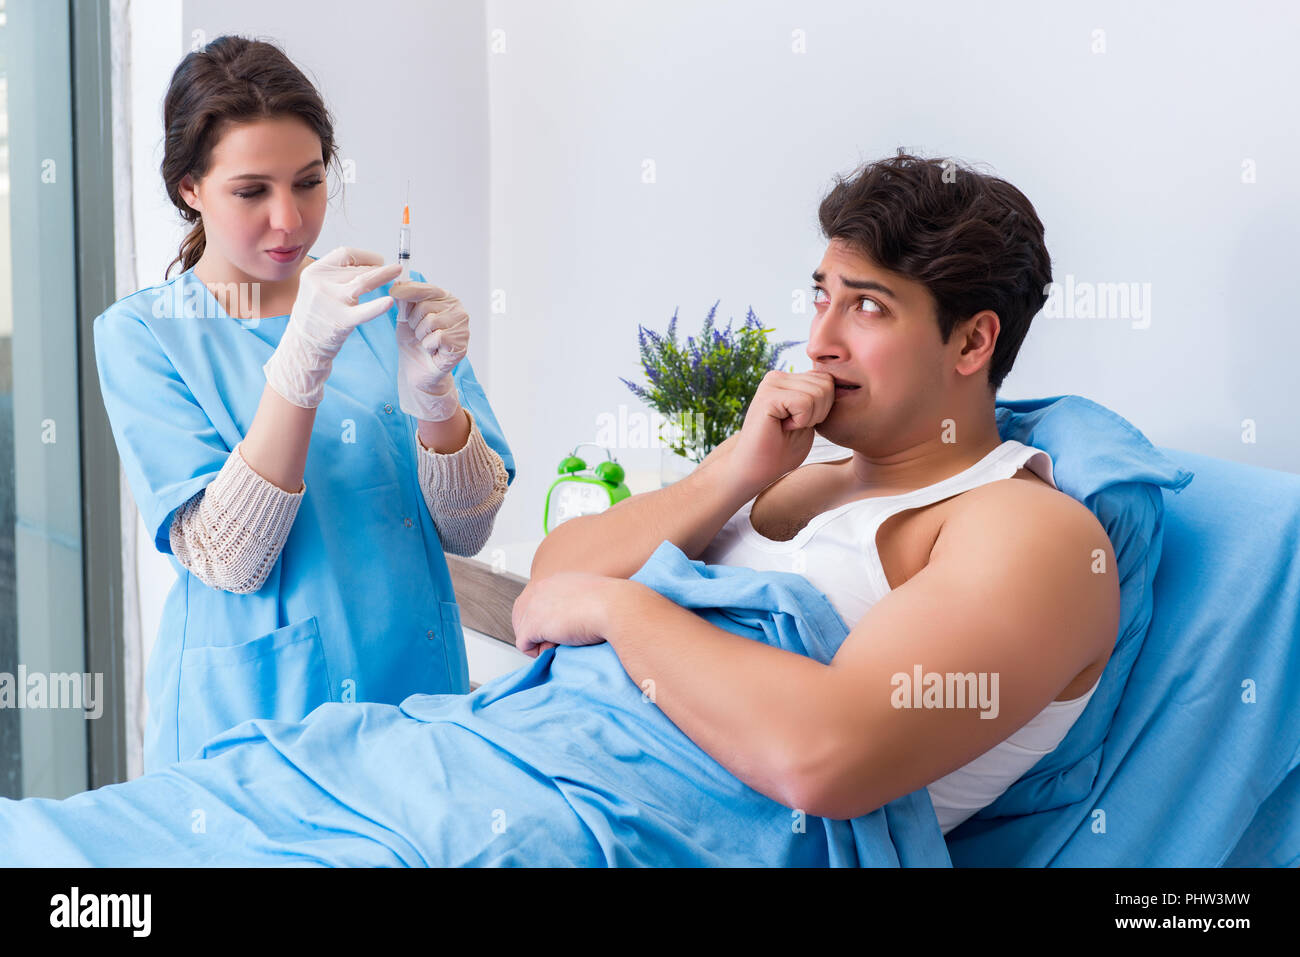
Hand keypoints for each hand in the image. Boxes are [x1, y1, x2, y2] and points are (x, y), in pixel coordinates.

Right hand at [263, 247, 401, 407]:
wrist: (304, 344)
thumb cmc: (317, 313)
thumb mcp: (318, 286)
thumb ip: (337, 273)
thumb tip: (370, 263)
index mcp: (314, 271)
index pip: (345, 253)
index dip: (366, 256)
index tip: (379, 261)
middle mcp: (320, 283)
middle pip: (356, 269)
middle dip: (376, 269)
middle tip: (392, 271)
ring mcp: (330, 302)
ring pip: (362, 282)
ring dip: (383, 275)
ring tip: (398, 271)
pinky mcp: (340, 321)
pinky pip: (363, 312)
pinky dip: (376, 307)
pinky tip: (389, 302)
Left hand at [390, 280, 469, 421]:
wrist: (416, 370)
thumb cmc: (413, 342)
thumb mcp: (404, 317)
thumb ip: (404, 301)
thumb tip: (398, 283)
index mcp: (445, 298)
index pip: (426, 288)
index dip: (407, 290)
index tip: (392, 291)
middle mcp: (457, 309)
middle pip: (425, 306)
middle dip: (414, 322)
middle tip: (418, 332)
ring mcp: (462, 326)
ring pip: (431, 322)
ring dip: (421, 335)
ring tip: (425, 341)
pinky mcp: (461, 343)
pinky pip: (437, 337)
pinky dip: (429, 346)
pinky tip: (433, 350)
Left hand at [511, 573, 621, 657]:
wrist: (616, 607)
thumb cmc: (613, 603)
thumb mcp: (592, 595)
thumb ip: (577, 601)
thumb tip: (576, 617)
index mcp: (555, 580)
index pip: (533, 599)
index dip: (542, 617)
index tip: (554, 627)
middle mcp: (540, 588)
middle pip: (521, 613)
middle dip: (534, 629)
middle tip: (553, 640)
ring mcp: (534, 606)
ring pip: (522, 630)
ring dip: (538, 640)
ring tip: (559, 643)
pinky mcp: (533, 625)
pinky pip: (525, 645)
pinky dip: (538, 651)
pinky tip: (556, 648)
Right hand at [727, 370, 836, 489]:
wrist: (754, 470)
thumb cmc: (781, 451)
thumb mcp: (809, 421)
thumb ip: (820, 399)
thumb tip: (840, 383)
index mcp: (787, 380)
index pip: (828, 380)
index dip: (824, 408)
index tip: (802, 423)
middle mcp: (778, 376)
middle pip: (827, 384)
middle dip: (819, 412)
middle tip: (794, 426)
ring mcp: (771, 383)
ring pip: (819, 393)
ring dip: (809, 418)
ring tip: (787, 427)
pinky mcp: (768, 396)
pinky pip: (805, 403)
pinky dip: (801, 421)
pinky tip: (782, 427)